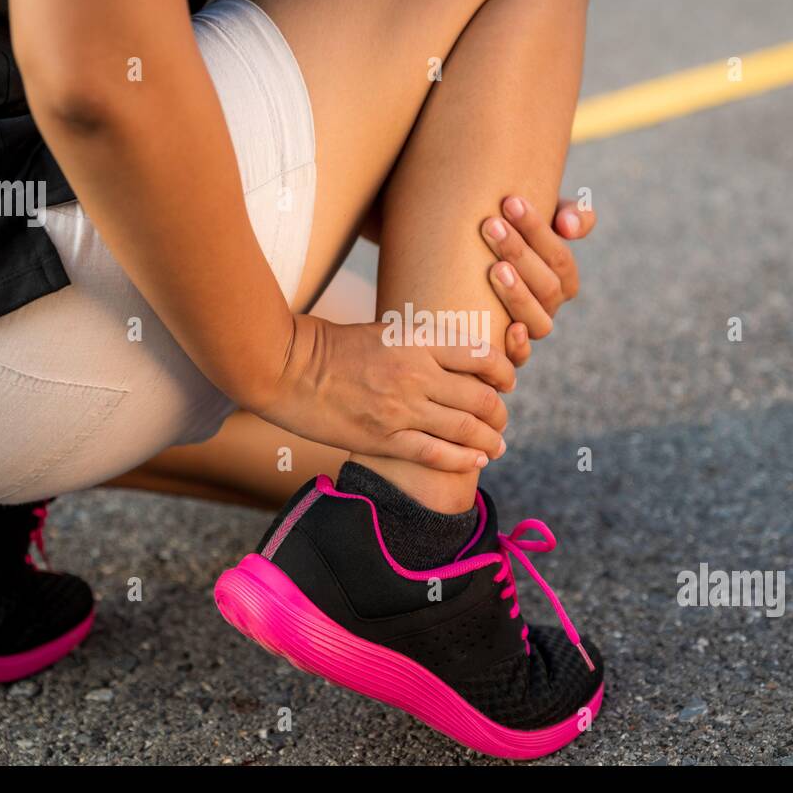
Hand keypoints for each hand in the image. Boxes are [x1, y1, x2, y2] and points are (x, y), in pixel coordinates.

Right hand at [258, 314, 515, 472]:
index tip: (507, 381)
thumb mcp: (383, 331)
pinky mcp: (384, 439)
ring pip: (465, 429)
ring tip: (496, 447)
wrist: (286, 368)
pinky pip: (436, 454)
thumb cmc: (330, 346)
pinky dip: (462, 460)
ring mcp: (401, 409)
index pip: (481, 355)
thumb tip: (450, 360)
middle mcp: (417, 375)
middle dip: (499, 413)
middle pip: (481, 397)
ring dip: (489, 440)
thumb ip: (418, 344)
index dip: (503, 371)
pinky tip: (475, 462)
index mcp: (417, 341)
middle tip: (502, 421)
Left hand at [481, 195, 597, 365]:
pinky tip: (509, 328)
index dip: (537, 229)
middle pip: (547, 286)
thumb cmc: (507, 234)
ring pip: (538, 321)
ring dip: (518, 295)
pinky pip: (520, 357)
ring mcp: (529, 330)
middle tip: (491, 225)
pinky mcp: (507, 352)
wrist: (470, 257)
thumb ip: (571, 213)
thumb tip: (568, 226)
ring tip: (494, 267)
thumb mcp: (543, 216)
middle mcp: (549, 307)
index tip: (511, 201)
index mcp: (562, 278)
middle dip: (520, 253)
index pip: (559, 256)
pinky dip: (519, 346)